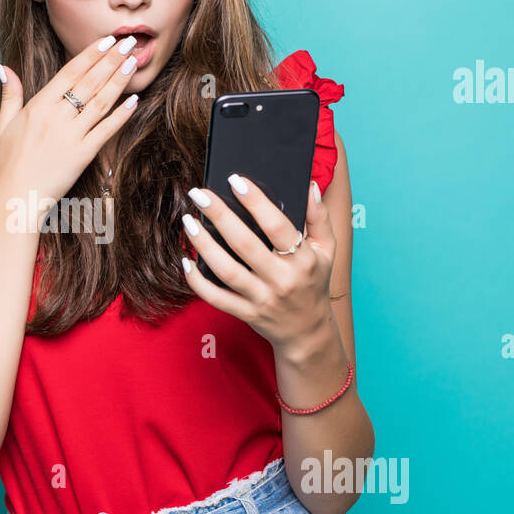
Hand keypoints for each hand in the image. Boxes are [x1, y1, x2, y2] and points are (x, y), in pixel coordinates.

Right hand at [0, 35, 140, 217]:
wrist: (18, 196)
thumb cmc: (11, 161)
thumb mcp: (4, 123)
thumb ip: (10, 93)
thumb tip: (4, 67)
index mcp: (38, 106)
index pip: (69, 72)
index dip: (90, 54)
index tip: (106, 40)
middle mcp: (56, 117)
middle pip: (89, 82)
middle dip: (110, 60)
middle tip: (128, 43)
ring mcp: (71, 136)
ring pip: (100, 102)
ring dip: (119, 80)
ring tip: (133, 63)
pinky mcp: (83, 155)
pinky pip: (106, 130)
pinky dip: (121, 115)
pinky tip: (134, 100)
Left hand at [180, 175, 334, 350]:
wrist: (308, 333)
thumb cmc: (314, 282)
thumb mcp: (327, 250)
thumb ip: (319, 217)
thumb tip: (309, 186)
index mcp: (303, 259)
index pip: (277, 226)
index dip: (256, 201)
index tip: (235, 180)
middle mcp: (282, 279)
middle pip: (245, 244)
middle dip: (220, 216)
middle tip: (199, 194)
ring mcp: (262, 298)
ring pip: (227, 271)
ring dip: (204, 245)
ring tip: (189, 221)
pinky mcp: (246, 314)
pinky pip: (217, 298)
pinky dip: (198, 281)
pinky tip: (186, 261)